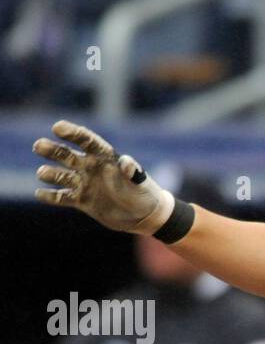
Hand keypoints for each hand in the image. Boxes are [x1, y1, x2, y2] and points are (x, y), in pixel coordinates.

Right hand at [33, 121, 174, 233]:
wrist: (144, 216)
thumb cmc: (145, 194)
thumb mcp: (142, 183)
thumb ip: (134, 172)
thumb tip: (126, 162)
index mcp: (104, 157)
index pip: (86, 140)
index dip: (72, 132)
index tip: (57, 127)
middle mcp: (91, 167)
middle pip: (67, 155)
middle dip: (52, 149)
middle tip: (38, 146)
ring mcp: (85, 183)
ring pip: (61, 175)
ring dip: (50, 173)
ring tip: (42, 173)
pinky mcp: (82, 200)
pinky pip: (63, 196)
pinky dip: (51, 196)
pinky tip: (40, 193)